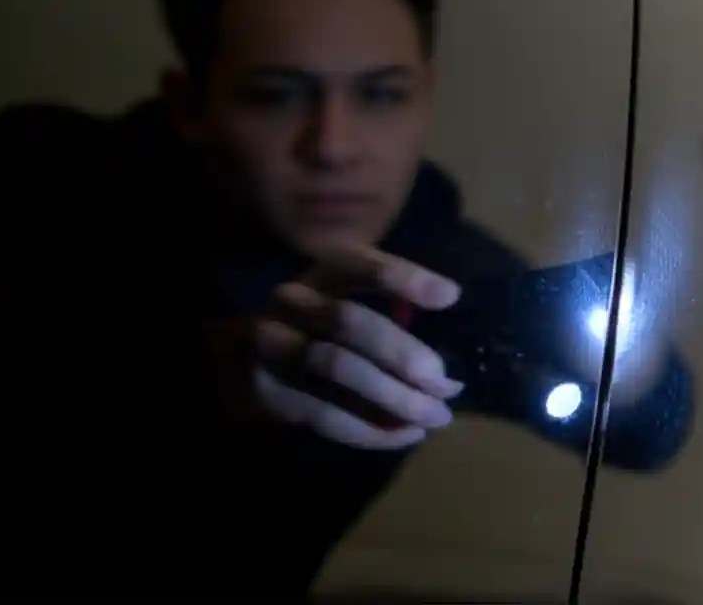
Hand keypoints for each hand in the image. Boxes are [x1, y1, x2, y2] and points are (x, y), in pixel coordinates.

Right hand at [250, 244, 463, 449]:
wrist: (251, 358)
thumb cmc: (326, 327)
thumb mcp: (356, 304)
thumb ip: (400, 318)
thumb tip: (449, 369)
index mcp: (324, 272)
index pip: (362, 266)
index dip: (405, 278)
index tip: (451, 297)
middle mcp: (293, 300)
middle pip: (349, 321)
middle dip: (403, 354)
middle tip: (444, 384)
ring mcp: (272, 343)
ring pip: (336, 367)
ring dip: (392, 396)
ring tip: (434, 417)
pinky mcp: (266, 390)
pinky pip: (323, 414)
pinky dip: (370, 430)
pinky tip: (405, 436)